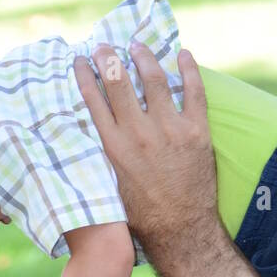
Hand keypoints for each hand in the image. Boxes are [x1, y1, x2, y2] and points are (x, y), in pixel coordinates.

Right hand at [73, 43, 217, 257]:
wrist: (181, 230)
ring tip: (137, 46)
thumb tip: (101, 131)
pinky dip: (189, 69)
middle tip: (104, 46)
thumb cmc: (144, 215)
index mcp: (115, 147)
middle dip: (108, 58)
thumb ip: (109, 154)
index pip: (94, 100)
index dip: (84, 75)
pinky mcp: (196, 131)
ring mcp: (169, 130)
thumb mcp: (115, 184)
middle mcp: (139, 133)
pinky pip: (194, 90)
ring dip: (143, 57)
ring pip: (154, 78)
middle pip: (118, 82)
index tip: (80, 60)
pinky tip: (183, 55)